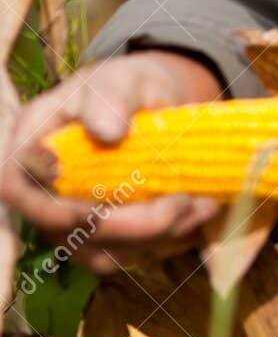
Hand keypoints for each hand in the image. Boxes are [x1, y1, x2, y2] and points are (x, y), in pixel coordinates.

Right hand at [0, 49, 222, 273]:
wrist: (152, 106)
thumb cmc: (125, 87)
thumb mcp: (120, 79)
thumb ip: (111, 99)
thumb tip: (107, 132)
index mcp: (31, 143)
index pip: (13, 186)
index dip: (47, 207)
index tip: (97, 209)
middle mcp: (43, 190)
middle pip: (66, 231)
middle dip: (131, 224)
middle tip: (184, 201)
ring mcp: (70, 221)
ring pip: (102, 254)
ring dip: (156, 237)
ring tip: (200, 205)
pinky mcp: (103, 239)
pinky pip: (129, 256)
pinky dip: (167, 242)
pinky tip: (197, 216)